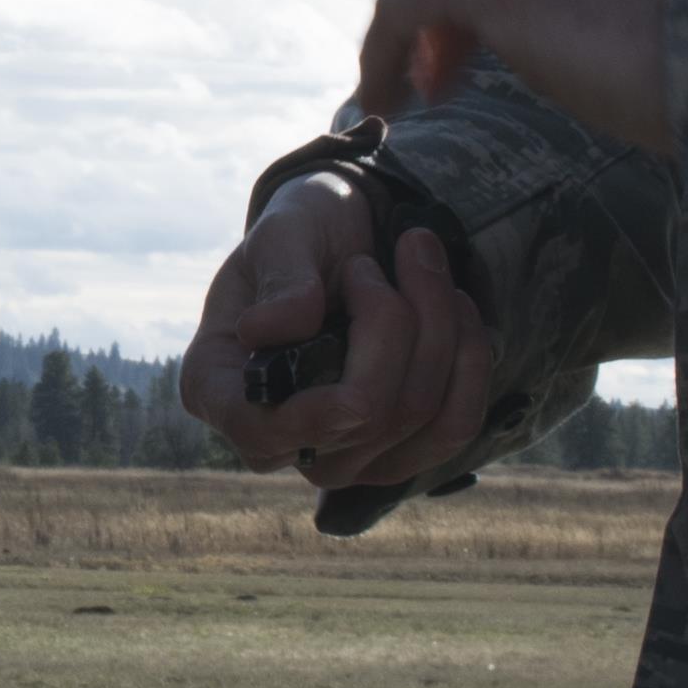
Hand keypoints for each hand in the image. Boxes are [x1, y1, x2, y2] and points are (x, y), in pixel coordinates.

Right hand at [181, 185, 501, 498]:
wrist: (349, 241)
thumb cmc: (305, 233)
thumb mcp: (284, 230)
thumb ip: (280, 275)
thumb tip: (267, 329)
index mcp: (217, 387)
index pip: (261, 431)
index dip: (316, 409)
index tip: (358, 329)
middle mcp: (274, 439)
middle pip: (362, 415)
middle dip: (398, 321)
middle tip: (382, 255)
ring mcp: (338, 458)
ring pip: (416, 416)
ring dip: (441, 326)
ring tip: (420, 262)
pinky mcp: (396, 456)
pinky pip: (453, 426)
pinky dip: (470, 358)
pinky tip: (456, 307)